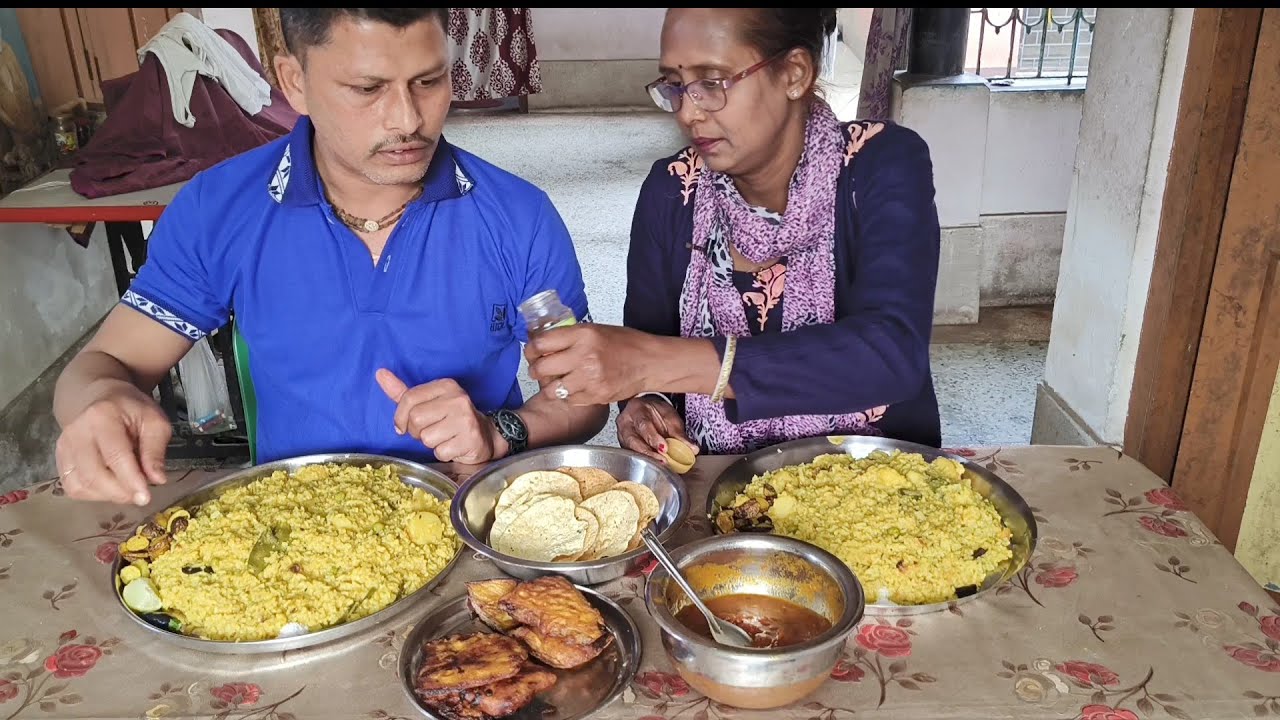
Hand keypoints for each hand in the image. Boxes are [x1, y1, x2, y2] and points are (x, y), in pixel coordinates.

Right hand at [55, 383, 170, 505]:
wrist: (98, 396)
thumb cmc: (130, 409)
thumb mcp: (154, 420)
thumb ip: (156, 450)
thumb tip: (157, 480)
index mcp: (103, 417)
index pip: (116, 455)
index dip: (131, 480)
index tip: (145, 498)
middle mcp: (77, 432)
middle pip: (94, 475)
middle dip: (120, 492)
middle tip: (140, 494)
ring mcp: (64, 446)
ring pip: (81, 485)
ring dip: (108, 495)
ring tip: (127, 487)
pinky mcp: (59, 459)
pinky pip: (73, 487)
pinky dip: (93, 494)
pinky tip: (110, 486)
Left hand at [376, 370, 505, 464]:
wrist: (486, 435)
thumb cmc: (450, 418)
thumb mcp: (428, 401)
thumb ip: (402, 391)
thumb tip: (380, 373)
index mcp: (446, 386)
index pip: (409, 398)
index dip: (400, 417)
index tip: (402, 426)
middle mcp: (458, 399)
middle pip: (416, 420)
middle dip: (417, 432)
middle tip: (430, 432)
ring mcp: (466, 419)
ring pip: (427, 438)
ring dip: (431, 443)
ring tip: (444, 438)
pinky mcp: (471, 439)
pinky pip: (440, 452)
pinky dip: (443, 453)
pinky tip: (453, 446)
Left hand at [524, 324, 656, 405]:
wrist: (650, 362)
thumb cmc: (626, 344)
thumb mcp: (596, 330)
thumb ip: (571, 337)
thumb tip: (545, 343)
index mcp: (583, 335)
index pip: (541, 343)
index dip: (531, 349)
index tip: (531, 351)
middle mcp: (584, 356)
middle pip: (541, 368)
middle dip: (535, 370)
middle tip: (538, 369)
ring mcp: (590, 379)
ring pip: (552, 389)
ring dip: (550, 387)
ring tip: (556, 382)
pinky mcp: (595, 396)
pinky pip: (568, 400)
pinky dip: (567, 396)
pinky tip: (574, 388)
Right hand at [616, 396, 699, 463]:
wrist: (646, 409)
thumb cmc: (656, 412)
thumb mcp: (670, 417)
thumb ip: (679, 434)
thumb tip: (693, 449)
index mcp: (636, 409)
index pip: (643, 424)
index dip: (653, 438)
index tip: (664, 448)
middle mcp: (625, 422)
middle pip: (633, 440)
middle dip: (648, 452)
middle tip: (663, 461)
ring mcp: (622, 435)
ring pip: (630, 450)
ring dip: (646, 459)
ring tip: (660, 465)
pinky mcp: (623, 446)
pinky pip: (632, 455)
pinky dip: (643, 461)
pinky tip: (653, 465)